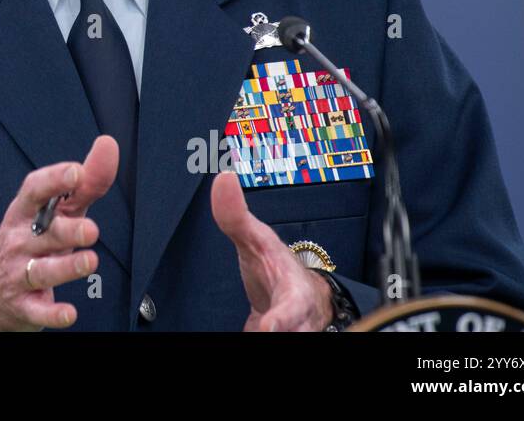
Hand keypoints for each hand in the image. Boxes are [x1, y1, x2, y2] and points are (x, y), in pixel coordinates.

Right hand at [0, 136, 117, 330]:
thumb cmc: (27, 242)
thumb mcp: (52, 212)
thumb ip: (84, 184)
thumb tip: (108, 148)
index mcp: (26, 213)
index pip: (35, 191)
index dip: (54, 180)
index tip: (75, 172)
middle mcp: (22, 241)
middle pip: (44, 233)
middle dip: (67, 230)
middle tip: (90, 229)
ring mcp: (20, 273)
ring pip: (42, 270)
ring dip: (66, 268)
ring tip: (89, 261)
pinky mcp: (24, 305)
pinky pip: (38, 311)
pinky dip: (52, 313)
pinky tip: (67, 312)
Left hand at [210, 171, 334, 330]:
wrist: (300, 297)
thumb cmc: (277, 268)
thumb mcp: (258, 241)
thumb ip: (236, 217)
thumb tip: (223, 179)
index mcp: (295, 293)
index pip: (292, 308)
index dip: (281, 319)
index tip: (267, 327)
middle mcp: (298, 320)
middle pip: (293, 332)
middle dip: (281, 332)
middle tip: (263, 331)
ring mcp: (291, 333)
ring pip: (285, 339)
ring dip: (262, 338)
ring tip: (254, 331)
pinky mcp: (279, 341)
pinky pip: (265, 344)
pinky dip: (252, 338)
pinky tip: (245, 333)